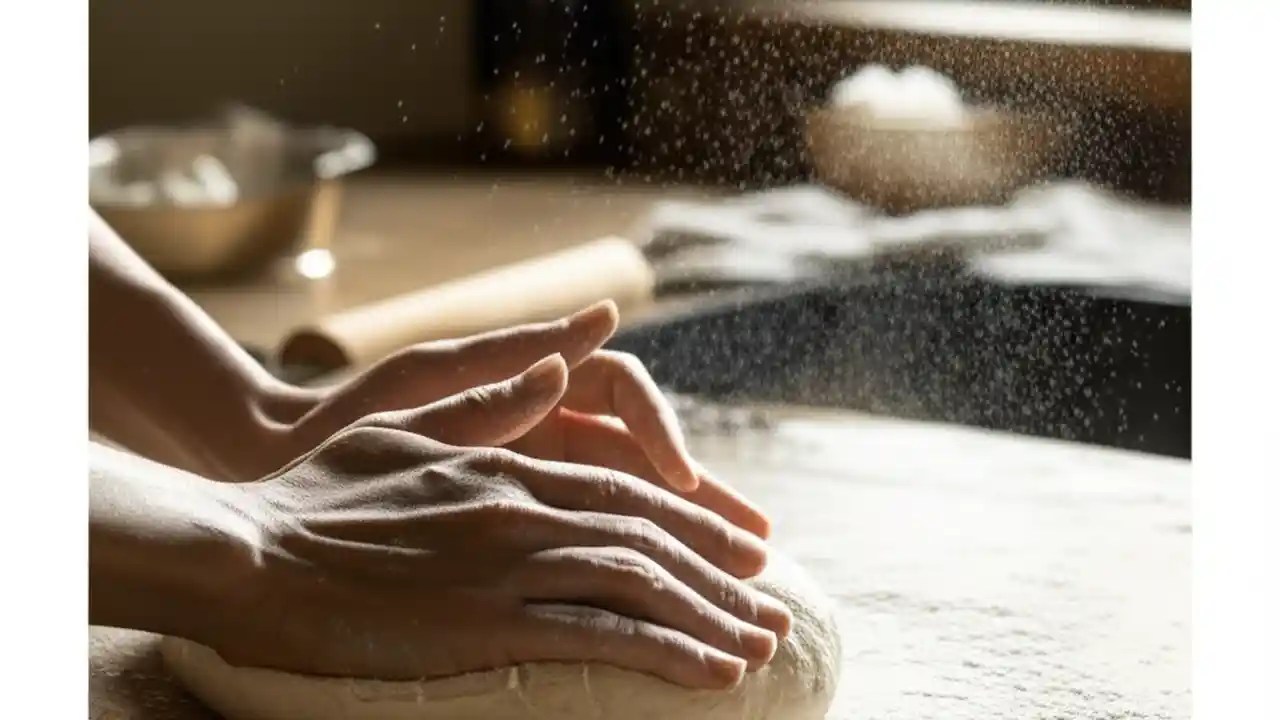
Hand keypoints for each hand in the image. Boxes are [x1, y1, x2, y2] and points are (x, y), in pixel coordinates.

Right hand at [211, 387, 791, 688]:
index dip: (695, 517)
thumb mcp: (404, 427)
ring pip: (643, 583)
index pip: (628, 486)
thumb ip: (489, 403)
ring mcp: (511, 561)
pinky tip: (712, 673)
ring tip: (762, 648)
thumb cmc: (311, 492)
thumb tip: (558, 366)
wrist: (246, 550)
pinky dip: (668, 652)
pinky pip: (602, 635)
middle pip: (652, 535)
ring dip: (713, 618)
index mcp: (508, 464)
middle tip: (771, 607)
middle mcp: (525, 506)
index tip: (736, 547)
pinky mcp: (489, 620)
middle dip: (721, 574)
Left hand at [253, 302, 770, 537]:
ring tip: (740, 585)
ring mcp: (529, 484)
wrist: (274, 473)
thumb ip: (505, 365)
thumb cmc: (337, 425)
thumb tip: (601, 323)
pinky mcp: (510, 536)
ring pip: (625, 512)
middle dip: (702, 505)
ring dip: (683, 547)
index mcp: (526, 389)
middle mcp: (540, 432)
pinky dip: (629, 576)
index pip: (622, 396)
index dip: (662, 432)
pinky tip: (668, 610)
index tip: (682, 478)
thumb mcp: (417, 387)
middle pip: (642, 463)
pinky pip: (585, 553)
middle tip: (759, 549)